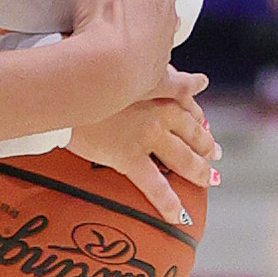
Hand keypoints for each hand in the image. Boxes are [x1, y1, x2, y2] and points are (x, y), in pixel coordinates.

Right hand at [68, 65, 217, 225]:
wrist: (63, 86)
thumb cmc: (85, 70)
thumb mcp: (116, 62)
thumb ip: (139, 69)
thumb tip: (152, 61)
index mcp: (155, 86)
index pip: (186, 101)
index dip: (198, 114)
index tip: (204, 121)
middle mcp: (157, 111)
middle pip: (192, 132)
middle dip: (206, 144)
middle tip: (214, 154)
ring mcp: (146, 135)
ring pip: (182, 158)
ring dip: (199, 171)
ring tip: (209, 180)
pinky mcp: (128, 156)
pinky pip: (155, 185)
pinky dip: (169, 202)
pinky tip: (179, 215)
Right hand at [71, 0, 179, 105]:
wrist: (108, 64)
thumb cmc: (103, 5)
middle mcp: (166, 6)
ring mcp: (162, 41)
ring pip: (171, 20)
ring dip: (169, 11)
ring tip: (171, 9)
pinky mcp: (154, 75)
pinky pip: (176, 80)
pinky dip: (187, 82)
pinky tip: (198, 84)